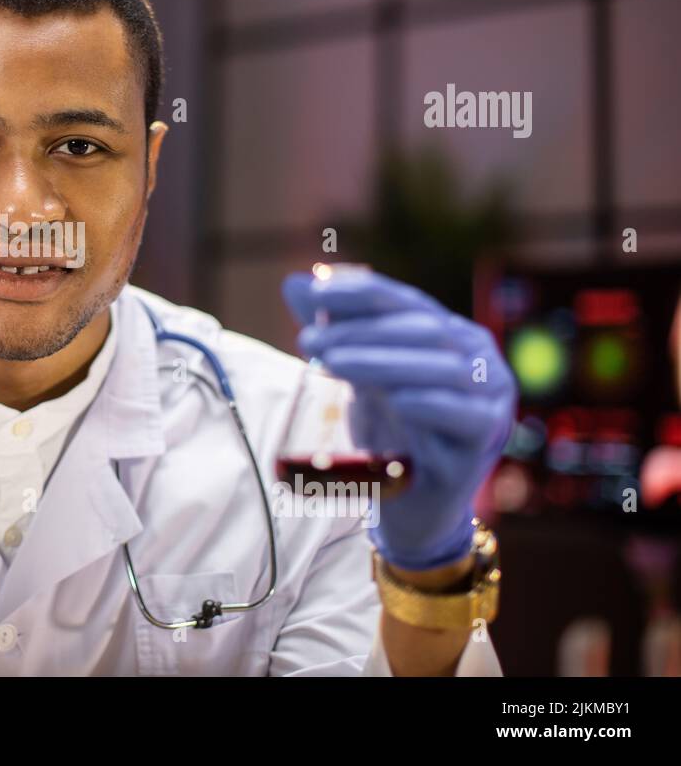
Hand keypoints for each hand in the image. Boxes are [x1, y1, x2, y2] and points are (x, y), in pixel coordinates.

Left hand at [282, 270, 515, 570]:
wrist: (411, 502)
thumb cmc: (389, 430)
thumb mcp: (358, 374)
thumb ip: (333, 329)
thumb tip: (293, 282)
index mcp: (451, 332)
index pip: (405, 301)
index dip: (359, 293)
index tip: (310, 293)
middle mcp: (478, 356)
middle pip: (422, 330)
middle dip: (361, 331)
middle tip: (308, 338)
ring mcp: (489, 397)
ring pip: (442, 369)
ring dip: (382, 362)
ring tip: (330, 362)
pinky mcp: (487, 437)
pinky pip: (463, 416)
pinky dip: (428, 404)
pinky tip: (393, 399)